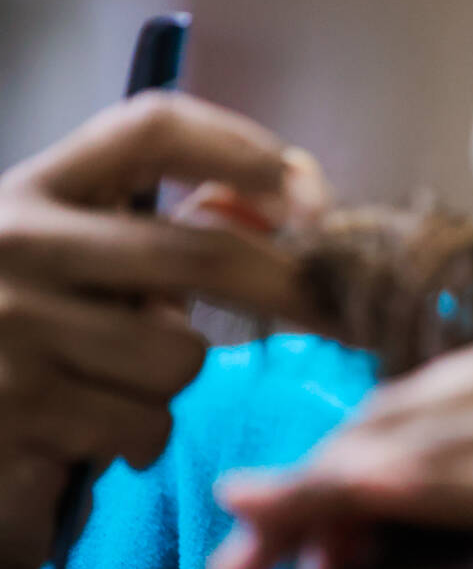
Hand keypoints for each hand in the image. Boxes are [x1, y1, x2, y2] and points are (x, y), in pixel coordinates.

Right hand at [0, 92, 325, 568]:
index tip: (312, 193)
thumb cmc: (30, 337)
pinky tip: (86, 433)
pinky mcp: (16, 408)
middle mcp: (15, 239)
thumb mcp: (85, 265)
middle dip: (291, 288)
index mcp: (39, 187)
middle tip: (343, 315)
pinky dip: (139, 439)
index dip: (245, 150)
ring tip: (111, 386)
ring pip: (180, 355)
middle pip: (199, 253)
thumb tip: (291, 201)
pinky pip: (146, 424)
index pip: (154, 130)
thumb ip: (168, 233)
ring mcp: (11, 323)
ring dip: (170, 382)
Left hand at [210, 316, 472, 568]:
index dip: (341, 456)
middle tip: (245, 534)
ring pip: (447, 442)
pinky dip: (427, 487)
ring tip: (268, 532)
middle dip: (323, 476)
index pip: (429, 400)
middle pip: (419, 412)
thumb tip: (363, 545)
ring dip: (349, 490)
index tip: (275, 511)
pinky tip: (360, 497)